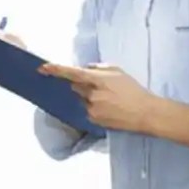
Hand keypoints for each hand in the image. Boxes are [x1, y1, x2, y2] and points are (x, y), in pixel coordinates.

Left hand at [37, 62, 155, 132]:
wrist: (146, 113)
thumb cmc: (134, 90)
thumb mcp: (118, 72)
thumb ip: (99, 68)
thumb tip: (84, 69)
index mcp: (98, 80)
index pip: (72, 73)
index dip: (56, 70)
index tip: (43, 68)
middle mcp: (92, 95)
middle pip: (75, 87)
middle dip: (82, 86)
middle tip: (100, 87)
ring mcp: (92, 109)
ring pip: (82, 100)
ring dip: (89, 98)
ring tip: (109, 100)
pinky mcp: (93, 120)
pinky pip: (87, 111)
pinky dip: (94, 108)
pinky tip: (109, 109)